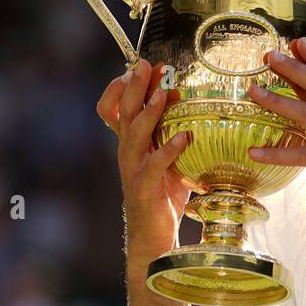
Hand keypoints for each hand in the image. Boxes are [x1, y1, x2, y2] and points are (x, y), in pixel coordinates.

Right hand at [96, 60, 192, 305]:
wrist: (153, 241)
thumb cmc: (163, 198)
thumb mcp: (169, 162)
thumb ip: (174, 136)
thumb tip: (191, 109)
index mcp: (131, 145)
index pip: (114, 109)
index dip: (122, 88)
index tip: (141, 66)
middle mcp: (127, 154)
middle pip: (123, 113)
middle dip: (134, 87)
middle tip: (145, 65)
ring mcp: (132, 171)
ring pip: (134, 134)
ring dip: (149, 112)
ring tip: (163, 93)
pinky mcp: (144, 190)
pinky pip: (155, 165)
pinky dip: (170, 149)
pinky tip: (186, 137)